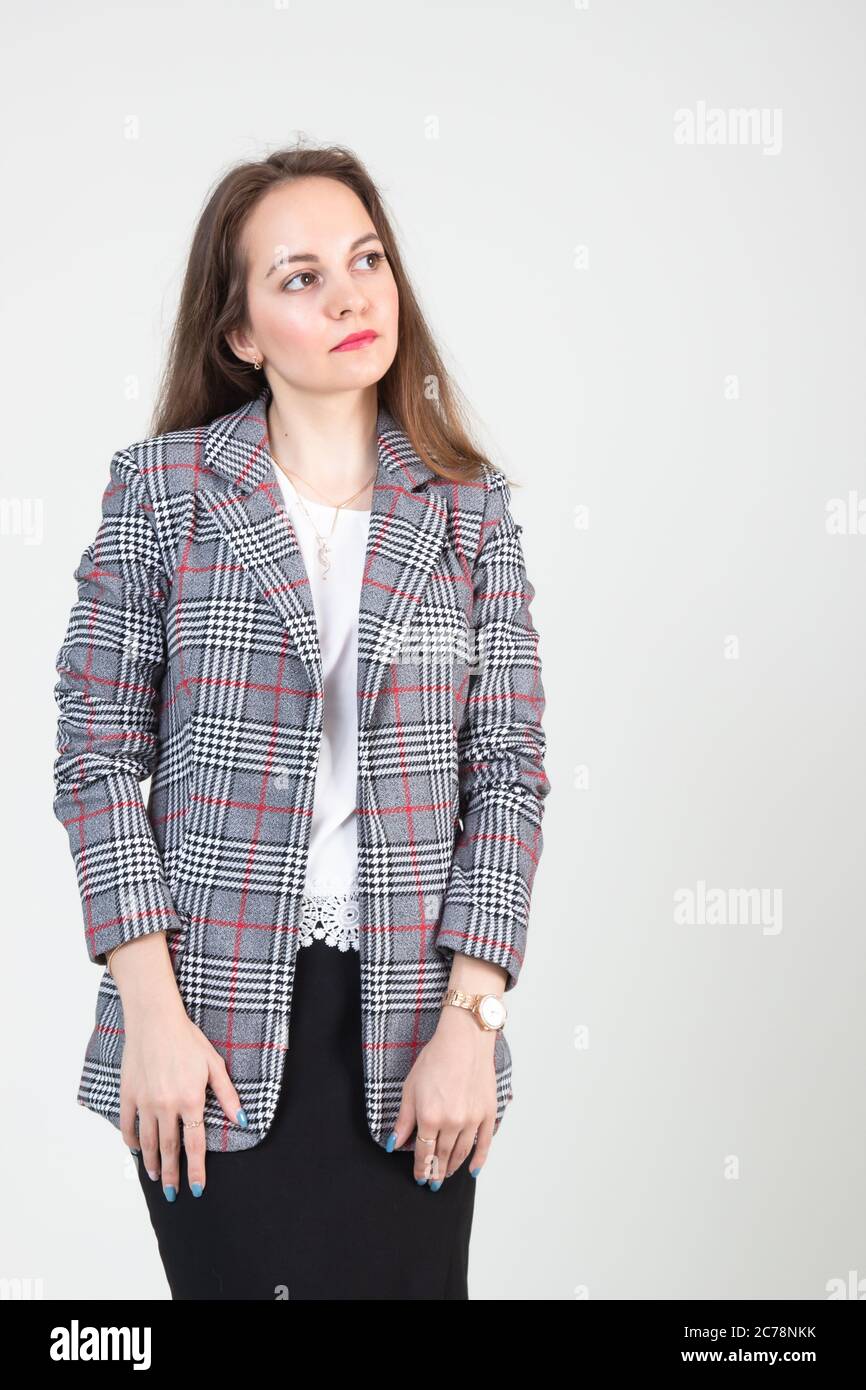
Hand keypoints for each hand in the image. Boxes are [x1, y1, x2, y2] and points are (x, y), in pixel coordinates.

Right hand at [115, 950, 244, 1200]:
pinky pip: (128, 1125)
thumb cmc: (188, 1039)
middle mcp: (166, 1106)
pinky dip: (131, 1141)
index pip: (195, 1145)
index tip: (196, 1190)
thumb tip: (242, 1120)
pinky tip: (136, 1150)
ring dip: (152, 1163)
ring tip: (156, 1177)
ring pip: (147, 1142)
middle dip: (173, 1174)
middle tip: (174, 1194)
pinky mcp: (128, 1094)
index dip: (196, 1170)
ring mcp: (145, 1101)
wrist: (155, 1020)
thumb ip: (228, 1096)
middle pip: (169, 1149)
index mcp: (190, 1100)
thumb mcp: (215, 1065)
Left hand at [390, 1006, 497, 1185]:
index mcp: (430, 1117)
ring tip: (447, 1175)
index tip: (420, 1178)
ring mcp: (472, 1119)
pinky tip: (473, 1170)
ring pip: (462, 1153)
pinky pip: (484, 1143)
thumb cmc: (435, 1059)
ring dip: (454, 1167)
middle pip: (443, 1156)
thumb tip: (394, 1144)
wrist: (464, 1040)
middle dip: (436, 1172)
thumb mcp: (410, 1088)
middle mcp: (452, 1123)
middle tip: (433, 1183)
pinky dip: (479, 1160)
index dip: (421, 1168)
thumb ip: (404, 1120)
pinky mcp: (488, 1113)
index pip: (424, 1153)